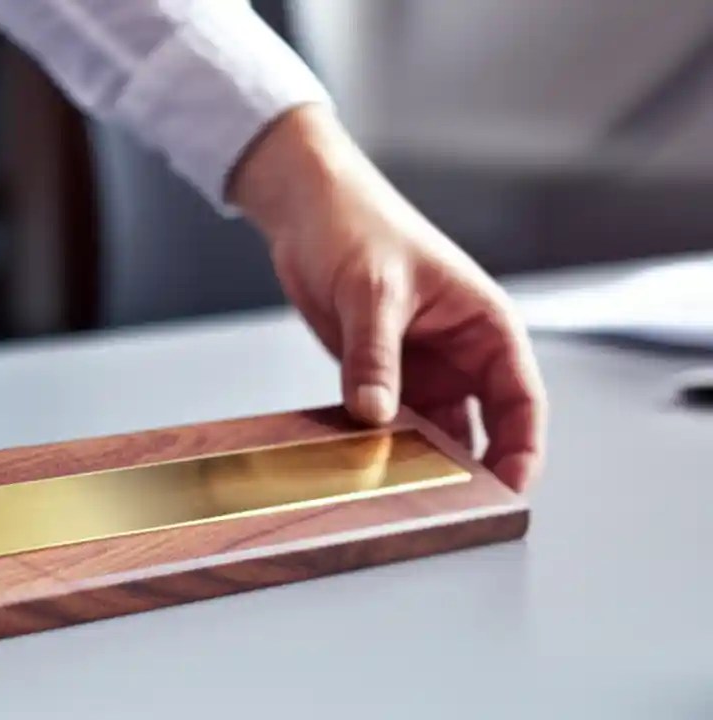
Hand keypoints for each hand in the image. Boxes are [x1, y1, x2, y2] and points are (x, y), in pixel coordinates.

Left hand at [231, 105, 546, 490]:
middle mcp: (459, 353)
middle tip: (451, 512)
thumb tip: (377, 415)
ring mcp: (419, 368)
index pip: (521, 399)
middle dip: (469, 470)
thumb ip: (375, 356)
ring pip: (431, 432)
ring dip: (419, 463)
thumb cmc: (355, 225)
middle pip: (480, 427)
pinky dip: (379, 447)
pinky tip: (363, 471)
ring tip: (401, 499)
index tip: (509, 490)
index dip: (522, 448)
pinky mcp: (378, 376)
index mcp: (485, 325)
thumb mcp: (371, 290)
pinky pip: (387, 423)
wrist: (305, 208)